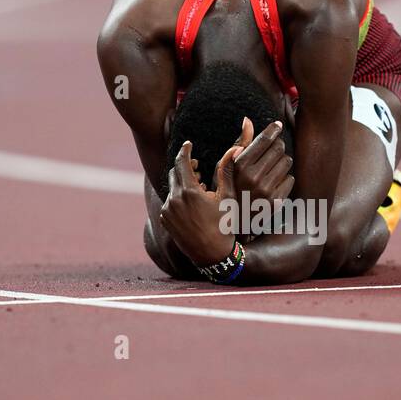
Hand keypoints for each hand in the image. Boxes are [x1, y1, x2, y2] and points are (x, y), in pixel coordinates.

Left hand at [159, 141, 235, 265]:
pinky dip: (179, 198)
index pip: (181, 162)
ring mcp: (168, 211)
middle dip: (185, 167)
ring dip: (183, 184)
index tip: (189, 144)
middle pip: (174, 173)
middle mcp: (174, 200)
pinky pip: (169, 202)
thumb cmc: (224, 226)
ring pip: (172, 188)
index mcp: (189, 192)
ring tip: (199, 187)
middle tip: (197, 167)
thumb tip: (234, 149)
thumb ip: (227, 171)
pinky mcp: (165, 220)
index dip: (185, 150)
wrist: (213, 255)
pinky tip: (193, 203)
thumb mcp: (227, 198)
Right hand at [213, 118, 293, 205]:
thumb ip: (240, 143)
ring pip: (286, 163)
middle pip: (278, 149)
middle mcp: (253, 177)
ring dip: (282, 162)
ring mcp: (266, 191)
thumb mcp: (228, 167)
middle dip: (277, 146)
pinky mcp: (276, 202)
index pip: (264, 140)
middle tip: (273, 150)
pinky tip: (274, 183)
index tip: (277, 125)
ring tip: (272, 168)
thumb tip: (248, 120)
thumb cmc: (230, 190)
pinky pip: (290, 179)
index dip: (273, 129)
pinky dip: (285, 179)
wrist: (234, 224)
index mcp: (240, 166)